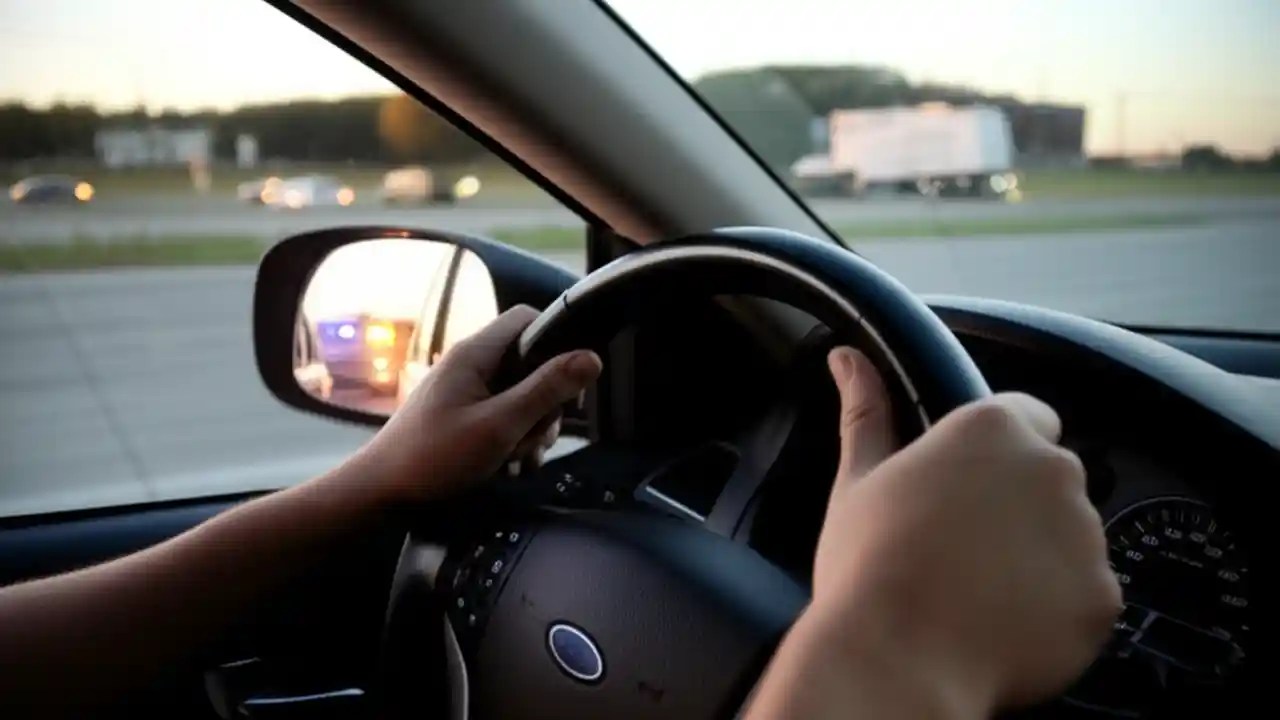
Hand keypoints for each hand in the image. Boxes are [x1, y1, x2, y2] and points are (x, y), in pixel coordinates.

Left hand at [349, 305, 600, 504]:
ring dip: (530, 429)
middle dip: (545, 403)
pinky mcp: (464, 417)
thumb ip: (546, 390)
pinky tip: (508, 467)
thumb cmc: (434, 457)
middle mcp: (472, 366)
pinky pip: (504, 419)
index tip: (571, 383)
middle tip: (536, 434)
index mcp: (476, 353)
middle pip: (532, 364)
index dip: (558, 342)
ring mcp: (467, 392)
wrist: (382, 494)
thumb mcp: (500, 424)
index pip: (529, 320)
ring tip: (517, 458)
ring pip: (522, 397)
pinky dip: (513, 441)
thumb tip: (592, 358)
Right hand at [800, 347, 1119, 713]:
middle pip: (1051, 478)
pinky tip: (1004, 624)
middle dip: (1020, 506)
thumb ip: (867, 411)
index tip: (963, 490)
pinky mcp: (1103, 598)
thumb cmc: (868, 564)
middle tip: (963, 547)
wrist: (893, 659)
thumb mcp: (859, 480)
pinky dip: (1056, 610)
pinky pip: (1086, 594)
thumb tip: (847, 355)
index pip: (1026, 417)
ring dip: (1040, 556)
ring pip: (1072, 537)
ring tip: (979, 592)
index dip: (995, 456)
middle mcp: (1053, 468)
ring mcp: (1086, 535)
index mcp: (993, 428)